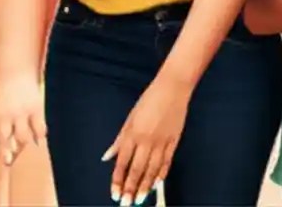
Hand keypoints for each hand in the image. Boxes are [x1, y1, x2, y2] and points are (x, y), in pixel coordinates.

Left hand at [0, 74, 44, 165]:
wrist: (15, 72)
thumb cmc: (4, 96)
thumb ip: (2, 132)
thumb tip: (10, 154)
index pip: (0, 143)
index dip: (6, 155)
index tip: (9, 163)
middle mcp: (7, 118)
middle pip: (12, 144)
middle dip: (16, 152)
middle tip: (20, 153)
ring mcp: (22, 113)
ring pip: (25, 138)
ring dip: (27, 144)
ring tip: (29, 142)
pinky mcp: (36, 108)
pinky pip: (39, 128)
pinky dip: (40, 136)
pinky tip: (39, 137)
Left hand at [104, 79, 189, 205]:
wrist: (172, 87)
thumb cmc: (149, 100)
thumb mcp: (130, 118)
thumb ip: (119, 140)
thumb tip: (107, 157)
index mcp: (132, 133)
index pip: (122, 162)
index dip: (118, 180)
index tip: (115, 194)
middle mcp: (146, 140)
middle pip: (137, 170)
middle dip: (131, 189)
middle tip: (127, 204)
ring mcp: (161, 141)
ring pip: (152, 169)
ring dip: (146, 186)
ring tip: (141, 200)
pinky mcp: (174, 140)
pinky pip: (167, 161)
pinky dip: (162, 174)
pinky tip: (157, 185)